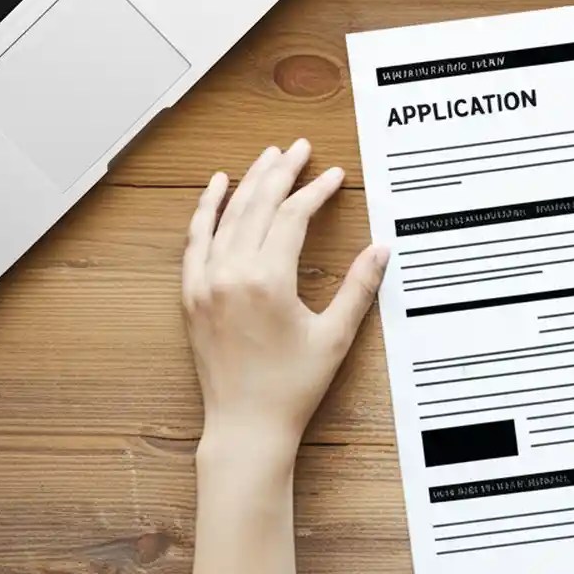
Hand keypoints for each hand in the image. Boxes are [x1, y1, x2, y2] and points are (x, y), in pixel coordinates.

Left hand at [182, 140, 388, 456]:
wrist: (246, 426)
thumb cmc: (291, 387)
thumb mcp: (335, 336)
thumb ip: (359, 287)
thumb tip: (382, 249)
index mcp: (267, 280)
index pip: (292, 217)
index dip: (315, 191)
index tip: (333, 176)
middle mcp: (230, 275)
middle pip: (257, 206)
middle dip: (280, 172)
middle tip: (298, 148)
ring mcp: (205, 284)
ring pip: (226, 216)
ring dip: (247, 182)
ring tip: (266, 157)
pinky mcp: (191, 296)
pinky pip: (195, 240)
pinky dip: (205, 211)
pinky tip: (216, 188)